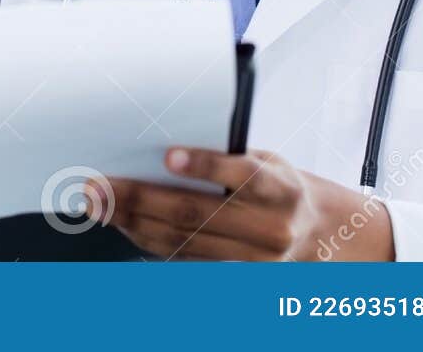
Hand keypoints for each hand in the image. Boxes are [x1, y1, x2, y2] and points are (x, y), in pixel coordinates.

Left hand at [92, 146, 394, 260]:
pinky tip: (121, 223)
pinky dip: (146, 239)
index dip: (205, 165)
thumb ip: (227, 157)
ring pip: (181, 241)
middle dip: (139, 197)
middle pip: (195, 213)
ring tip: (99, 203)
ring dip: (132, 221)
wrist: (324, 237)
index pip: (243, 175)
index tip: (170, 154)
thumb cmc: (284, 188)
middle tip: (100, 184)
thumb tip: (163, 147)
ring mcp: (251, 258)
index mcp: (280, 189)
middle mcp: (268, 228)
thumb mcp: (269, 161)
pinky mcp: (234, 275)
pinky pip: (181, 258)